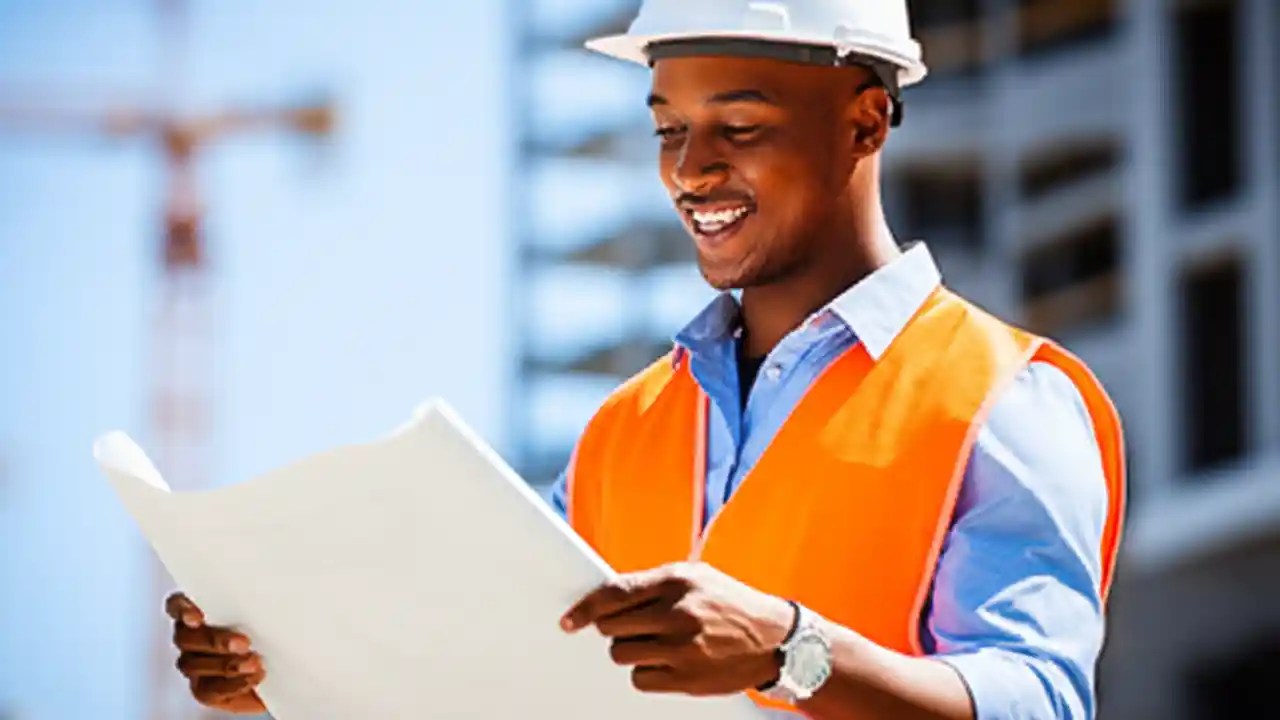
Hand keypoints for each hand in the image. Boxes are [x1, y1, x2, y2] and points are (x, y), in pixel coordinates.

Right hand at [165, 592, 266, 713]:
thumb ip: (256, 606)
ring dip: (226, 665)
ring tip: (254, 663)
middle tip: (243, 643)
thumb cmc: (271, 633)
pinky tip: (252, 678)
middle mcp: (191, 638)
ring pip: (194, 665)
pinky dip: (232, 685)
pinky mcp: (204, 690)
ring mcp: (194, 665)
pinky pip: (208, 690)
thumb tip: (266, 601)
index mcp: (200, 613)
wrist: (282, 670)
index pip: (176, 605)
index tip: (196, 618)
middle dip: (214, 641)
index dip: (181, 610)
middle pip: (185, 638)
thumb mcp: (266, 614)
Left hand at [560, 561, 794, 695]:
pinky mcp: (687, 679)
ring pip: (622, 654)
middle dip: (615, 629)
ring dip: (631, 650)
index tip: (570, 620)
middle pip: (612, 627)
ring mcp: (682, 648)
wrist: (776, 640)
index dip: (586, 608)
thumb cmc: (730, 603)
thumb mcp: (697, 577)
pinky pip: (641, 679)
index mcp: (677, 580)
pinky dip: (647, 673)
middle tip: (633, 628)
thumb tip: (609, 595)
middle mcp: (678, 613)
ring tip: (656, 644)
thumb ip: (655, 583)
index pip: (615, 593)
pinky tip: (668, 662)